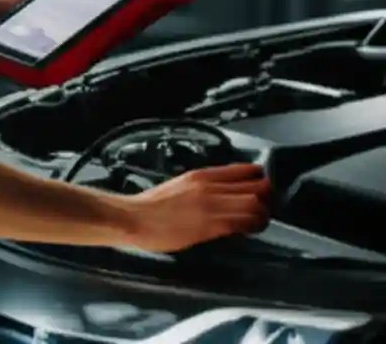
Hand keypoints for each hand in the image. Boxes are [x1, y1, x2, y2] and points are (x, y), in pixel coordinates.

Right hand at [120, 163, 271, 252]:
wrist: (133, 218)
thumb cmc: (151, 207)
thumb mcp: (180, 186)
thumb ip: (203, 188)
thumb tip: (224, 196)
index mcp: (202, 175)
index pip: (247, 170)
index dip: (260, 182)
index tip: (260, 193)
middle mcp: (211, 186)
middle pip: (259, 185)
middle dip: (268, 198)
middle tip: (264, 209)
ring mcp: (212, 205)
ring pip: (257, 203)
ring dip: (263, 214)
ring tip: (257, 222)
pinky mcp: (211, 224)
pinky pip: (246, 222)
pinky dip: (254, 226)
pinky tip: (249, 231)